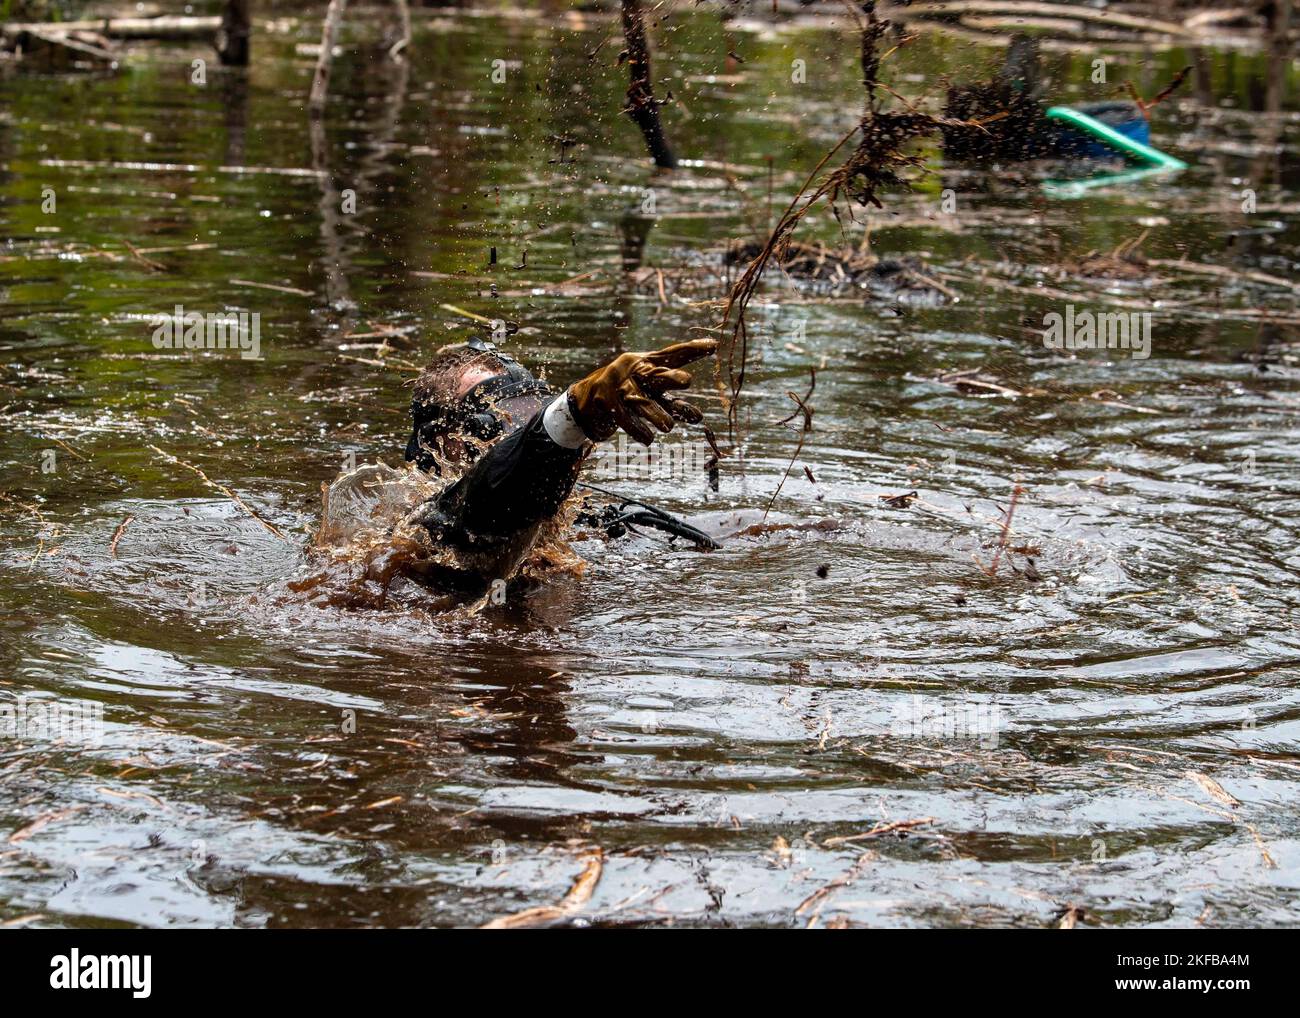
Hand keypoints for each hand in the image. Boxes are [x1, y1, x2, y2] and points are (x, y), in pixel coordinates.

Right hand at [568, 338, 716, 444]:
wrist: (588, 400)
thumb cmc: (628, 389)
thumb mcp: (650, 382)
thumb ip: (674, 383)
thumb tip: (705, 387)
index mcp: (646, 363)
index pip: (672, 356)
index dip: (692, 351)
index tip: (713, 347)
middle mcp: (635, 372)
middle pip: (656, 375)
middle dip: (671, 378)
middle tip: (687, 381)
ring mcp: (619, 387)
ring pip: (642, 403)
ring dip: (656, 415)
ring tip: (668, 427)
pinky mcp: (607, 404)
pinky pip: (626, 420)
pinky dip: (639, 431)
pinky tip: (648, 439)